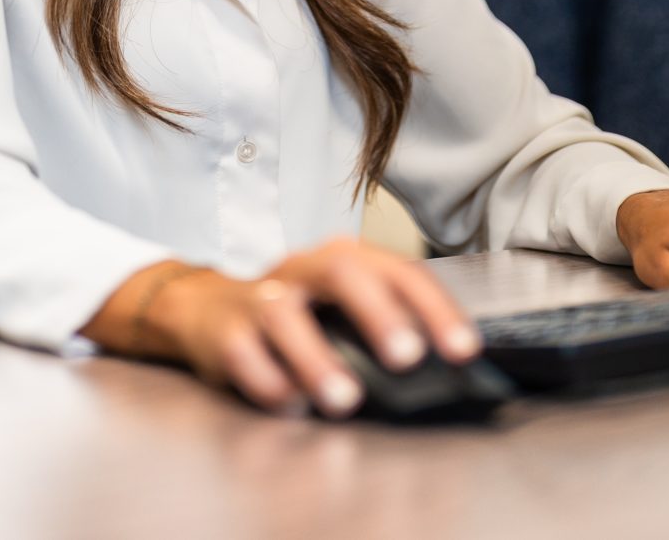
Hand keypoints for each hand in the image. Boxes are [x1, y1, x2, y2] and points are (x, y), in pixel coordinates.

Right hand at [122, 238, 483, 417]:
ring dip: (317, 359)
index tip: (464, 350)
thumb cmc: (295, 317)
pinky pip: (245, 356)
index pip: (398, 271)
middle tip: (409, 358)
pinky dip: (270, 385)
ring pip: (284, 316)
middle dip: (379, 314)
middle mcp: (303, 270)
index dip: (435, 308)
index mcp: (344, 260)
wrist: (204, 310)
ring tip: (345, 401)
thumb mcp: (340, 311)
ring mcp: (260, 299)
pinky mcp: (225, 332)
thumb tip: (444, 376)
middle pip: (341, 274)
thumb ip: (385, 331)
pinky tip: (292, 408)